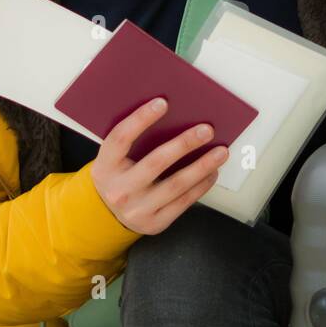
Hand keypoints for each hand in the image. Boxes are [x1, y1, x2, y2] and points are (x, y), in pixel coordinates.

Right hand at [90, 97, 228, 234]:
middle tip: (206, 129)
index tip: (163, 102)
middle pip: (155, 162)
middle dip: (184, 144)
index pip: (120, 139)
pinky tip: (212, 171)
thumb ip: (133, 141)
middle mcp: (119, 190)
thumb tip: (172, 115)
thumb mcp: (114, 159)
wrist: (107, 216)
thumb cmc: (118, 176)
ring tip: (220, 152)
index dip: (141, 119)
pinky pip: (183, 202)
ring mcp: (137, 209)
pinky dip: (201, 185)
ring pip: (175, 185)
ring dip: (202, 166)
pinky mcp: (154, 223)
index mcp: (105, 167)